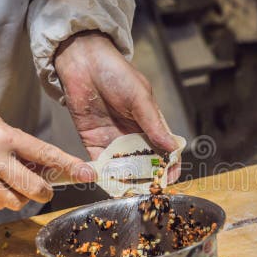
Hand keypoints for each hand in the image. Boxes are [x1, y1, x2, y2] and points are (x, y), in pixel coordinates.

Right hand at [0, 98, 94, 209]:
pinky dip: (2, 199)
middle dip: (45, 192)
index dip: (69, 166)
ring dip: (22, 197)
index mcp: (7, 137)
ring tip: (12, 182)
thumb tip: (46, 170)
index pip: (46, 155)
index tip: (87, 174)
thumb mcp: (3, 127)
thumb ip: (23, 149)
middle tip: (45, 189)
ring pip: (16, 202)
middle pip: (34, 189)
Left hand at [54, 32, 180, 180]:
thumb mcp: (140, 97)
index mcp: (150, 123)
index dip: (169, 166)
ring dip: (127, 181)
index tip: (169, 180)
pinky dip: (104, 175)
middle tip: (148, 192)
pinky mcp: (92, 142)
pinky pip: (100, 164)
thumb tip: (173, 147)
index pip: (165, 150)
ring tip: (130, 193)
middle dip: (148, 179)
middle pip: (144, 164)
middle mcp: (133, 135)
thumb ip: (154, 124)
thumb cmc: (116, 73)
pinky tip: (109, 185)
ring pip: (123, 168)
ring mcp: (113, 140)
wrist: (83, 62)